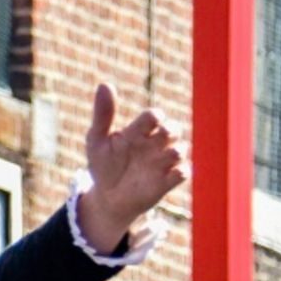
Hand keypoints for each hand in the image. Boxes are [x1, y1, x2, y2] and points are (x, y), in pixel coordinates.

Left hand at [78, 83, 186, 253]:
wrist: (108, 197)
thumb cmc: (103, 164)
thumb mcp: (97, 140)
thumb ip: (103, 114)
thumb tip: (104, 83)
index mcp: (138, 131)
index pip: (154, 116)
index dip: (155, 116)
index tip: (152, 120)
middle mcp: (154, 144)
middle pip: (173, 129)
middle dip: (170, 130)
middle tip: (163, 134)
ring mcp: (162, 163)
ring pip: (180, 150)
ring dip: (175, 151)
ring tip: (165, 155)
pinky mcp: (167, 181)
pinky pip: (183, 173)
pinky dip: (180, 172)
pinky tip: (173, 173)